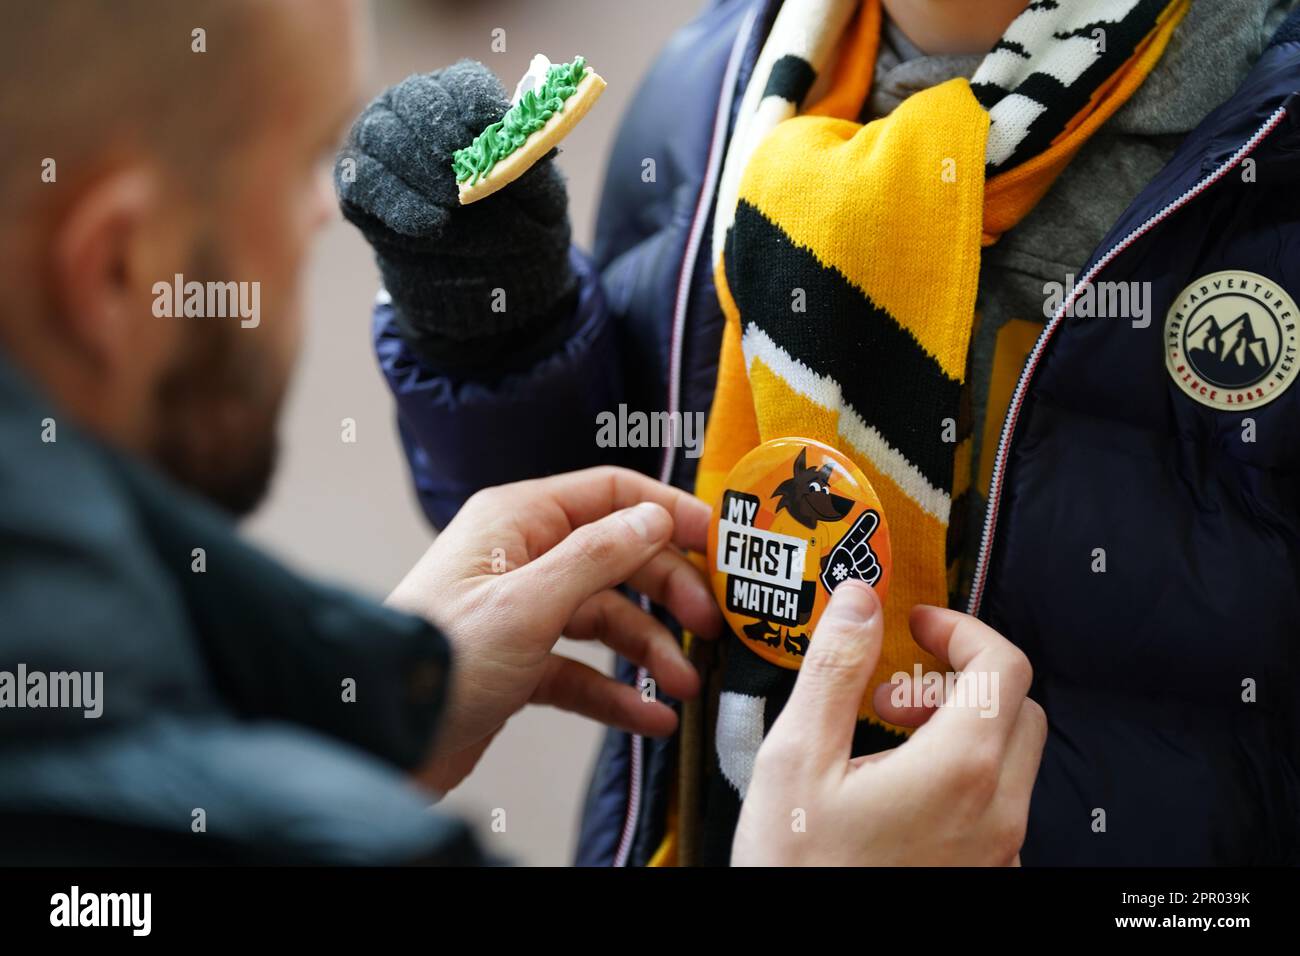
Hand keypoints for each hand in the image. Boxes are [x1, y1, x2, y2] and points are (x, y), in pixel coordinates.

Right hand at [335, 60, 573, 369]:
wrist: (481, 269)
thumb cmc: (514, 219)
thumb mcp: (539, 200)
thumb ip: (532, 172)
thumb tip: (521, 148)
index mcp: (464, 98)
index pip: (465, 84)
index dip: (477, 106)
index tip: (488, 135)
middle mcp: (414, 107)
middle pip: (414, 99)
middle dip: (439, 136)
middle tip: (461, 177)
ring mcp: (379, 141)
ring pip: (380, 134)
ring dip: (417, 170)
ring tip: (450, 208)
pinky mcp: (358, 181)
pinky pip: (362, 179)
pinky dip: (394, 201)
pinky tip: (427, 224)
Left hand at [387, 466, 721, 793]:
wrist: (379, 737)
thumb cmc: (437, 658)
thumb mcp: (527, 601)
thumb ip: (598, 555)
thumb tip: (654, 516)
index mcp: (517, 520)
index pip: (611, 494)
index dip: (668, 512)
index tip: (717, 542)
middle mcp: (521, 557)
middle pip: (618, 558)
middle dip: (668, 591)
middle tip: (709, 625)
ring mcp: (522, 610)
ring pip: (606, 617)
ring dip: (650, 649)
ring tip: (682, 684)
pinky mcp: (519, 662)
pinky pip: (583, 669)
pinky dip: (617, 691)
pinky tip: (650, 716)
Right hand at [733, 580, 1046, 865]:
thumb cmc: (799, 873)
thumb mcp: (798, 758)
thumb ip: (835, 669)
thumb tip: (860, 603)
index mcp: (957, 770)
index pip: (1004, 665)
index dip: (961, 629)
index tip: (919, 626)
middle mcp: (994, 811)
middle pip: (1018, 708)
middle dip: (958, 680)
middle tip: (893, 691)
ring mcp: (995, 849)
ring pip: (1009, 759)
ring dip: (956, 728)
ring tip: (881, 744)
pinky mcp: (982, 873)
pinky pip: (993, 805)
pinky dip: (957, 776)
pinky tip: (893, 792)